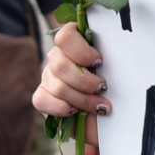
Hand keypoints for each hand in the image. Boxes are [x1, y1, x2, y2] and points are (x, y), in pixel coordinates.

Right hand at [33, 22, 107, 154]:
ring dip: (81, 99)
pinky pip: (42, 100)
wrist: (103, 118)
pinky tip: (75, 111)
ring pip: (57, 85)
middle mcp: (57, 57)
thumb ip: (105, 60)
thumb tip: (108, 59)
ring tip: (97, 106)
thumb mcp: (112, 71)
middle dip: (86, 81)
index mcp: (74, 43)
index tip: (99, 62)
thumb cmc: (109, 88)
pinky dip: (61, 108)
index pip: (65, 36)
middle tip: (102, 88)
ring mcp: (47, 76)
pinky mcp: (41, 96)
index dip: (81, 51)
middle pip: (60, 64)